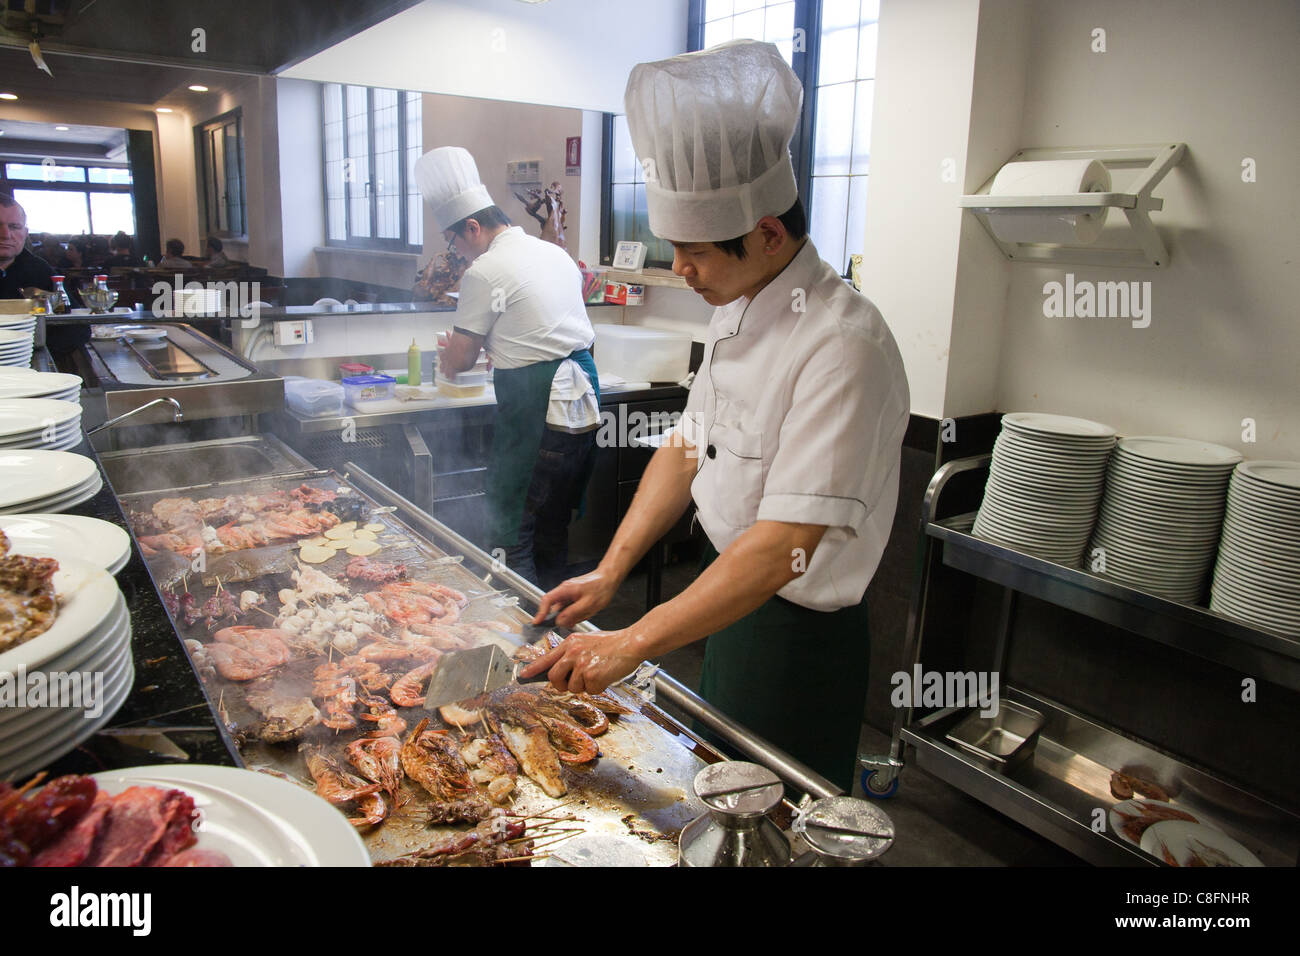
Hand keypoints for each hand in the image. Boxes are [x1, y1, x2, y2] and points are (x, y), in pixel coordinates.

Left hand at [518, 630, 641, 695]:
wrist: (630, 643)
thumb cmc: (612, 643)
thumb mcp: (586, 642)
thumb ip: (572, 653)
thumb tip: (561, 669)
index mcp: (570, 643)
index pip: (546, 658)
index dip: (533, 669)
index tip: (523, 675)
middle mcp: (572, 653)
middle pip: (554, 677)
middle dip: (562, 685)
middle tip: (572, 683)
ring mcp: (582, 664)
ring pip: (573, 687)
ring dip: (585, 686)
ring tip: (597, 672)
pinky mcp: (592, 675)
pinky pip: (590, 690)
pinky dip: (598, 687)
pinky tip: (605, 675)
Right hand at [533, 568, 620, 628]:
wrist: (610, 577)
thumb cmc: (601, 588)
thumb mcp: (588, 604)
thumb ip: (572, 613)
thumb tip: (559, 621)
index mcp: (565, 590)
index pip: (547, 600)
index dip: (540, 612)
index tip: (537, 622)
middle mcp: (565, 590)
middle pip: (555, 607)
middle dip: (563, 617)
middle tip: (574, 621)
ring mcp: (570, 593)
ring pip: (565, 609)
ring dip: (573, 615)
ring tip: (587, 613)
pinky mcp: (575, 596)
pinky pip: (572, 607)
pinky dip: (577, 613)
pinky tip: (587, 612)